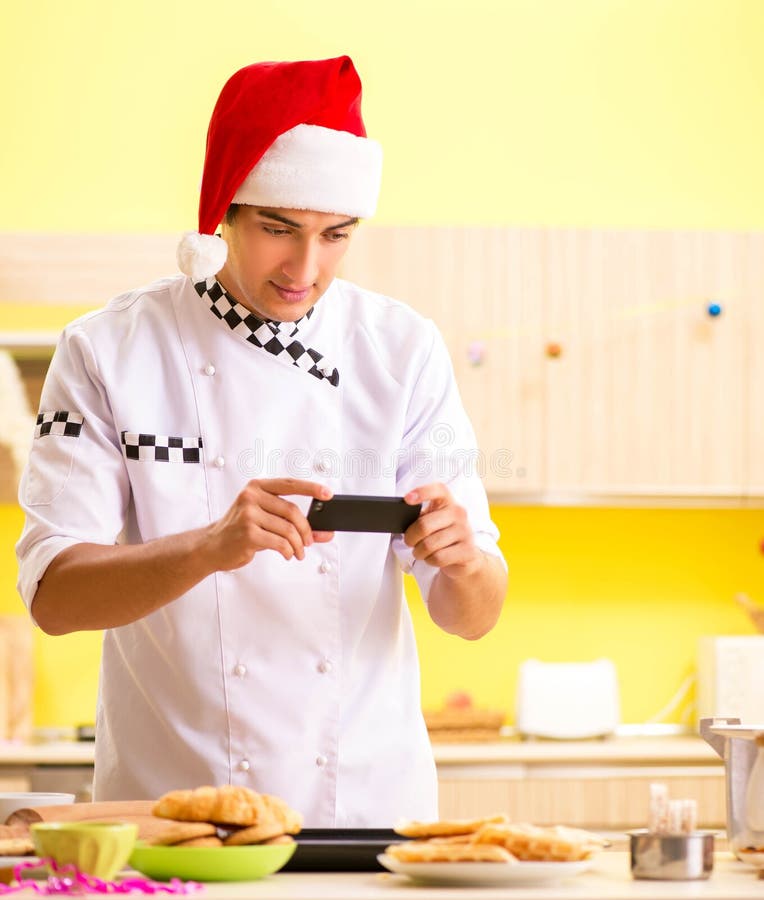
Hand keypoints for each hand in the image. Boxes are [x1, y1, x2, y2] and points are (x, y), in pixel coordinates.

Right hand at [207, 478, 333, 568]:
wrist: (212, 546)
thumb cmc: (241, 530)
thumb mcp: (266, 520)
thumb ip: (294, 523)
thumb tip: (325, 532)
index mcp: (257, 487)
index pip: (290, 484)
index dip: (311, 488)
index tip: (327, 494)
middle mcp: (251, 497)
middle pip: (292, 511)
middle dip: (306, 529)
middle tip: (308, 541)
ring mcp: (248, 514)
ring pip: (287, 529)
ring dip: (298, 544)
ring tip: (298, 552)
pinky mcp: (248, 533)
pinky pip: (279, 543)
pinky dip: (288, 551)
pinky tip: (287, 554)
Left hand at [403, 482, 482, 578]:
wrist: (464, 557)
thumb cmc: (441, 535)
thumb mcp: (430, 521)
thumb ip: (418, 516)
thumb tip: (400, 518)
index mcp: (447, 501)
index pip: (438, 490)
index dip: (422, 492)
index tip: (407, 500)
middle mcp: (459, 513)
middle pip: (424, 525)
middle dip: (410, 538)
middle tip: (409, 541)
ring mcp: (465, 531)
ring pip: (429, 545)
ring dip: (419, 552)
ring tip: (421, 551)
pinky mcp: (467, 550)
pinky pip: (438, 557)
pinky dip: (430, 561)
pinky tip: (433, 558)